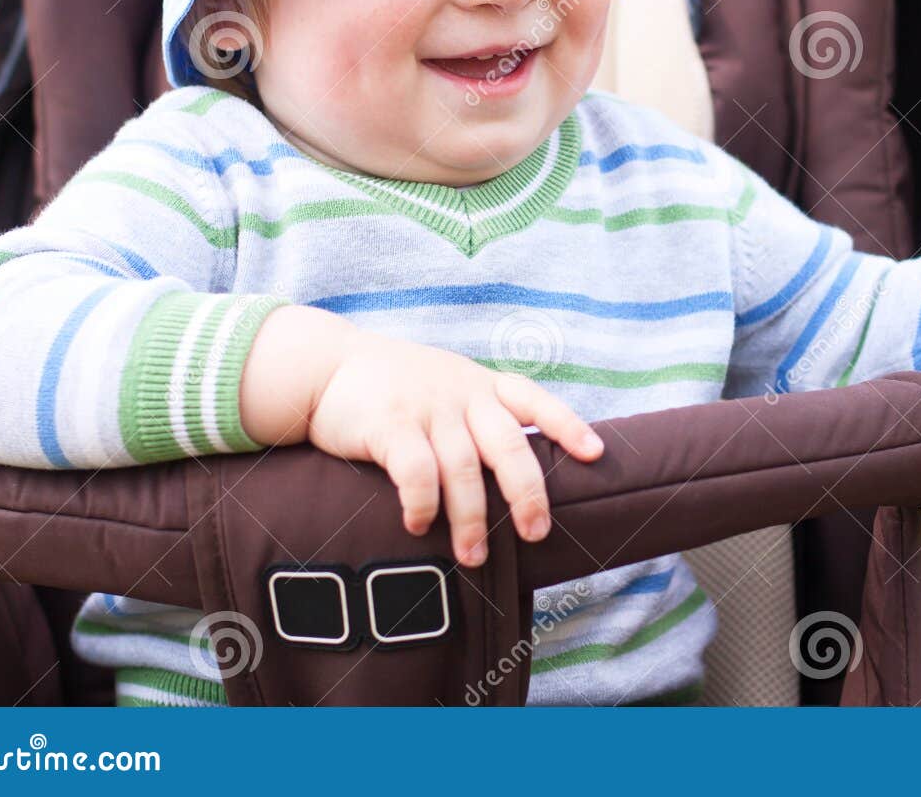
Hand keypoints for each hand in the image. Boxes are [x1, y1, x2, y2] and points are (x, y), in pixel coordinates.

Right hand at [307, 330, 603, 565]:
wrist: (326, 365)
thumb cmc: (394, 387)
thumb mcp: (447, 384)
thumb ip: (479, 414)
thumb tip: (517, 472)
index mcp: (481, 384)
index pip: (534, 399)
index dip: (566, 425)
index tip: (594, 454)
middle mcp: (460, 393)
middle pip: (507, 445)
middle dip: (526, 493)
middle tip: (536, 532)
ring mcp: (426, 408)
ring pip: (463, 469)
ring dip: (471, 518)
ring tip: (474, 555)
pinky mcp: (389, 424)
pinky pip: (416, 471)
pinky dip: (424, 503)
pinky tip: (419, 525)